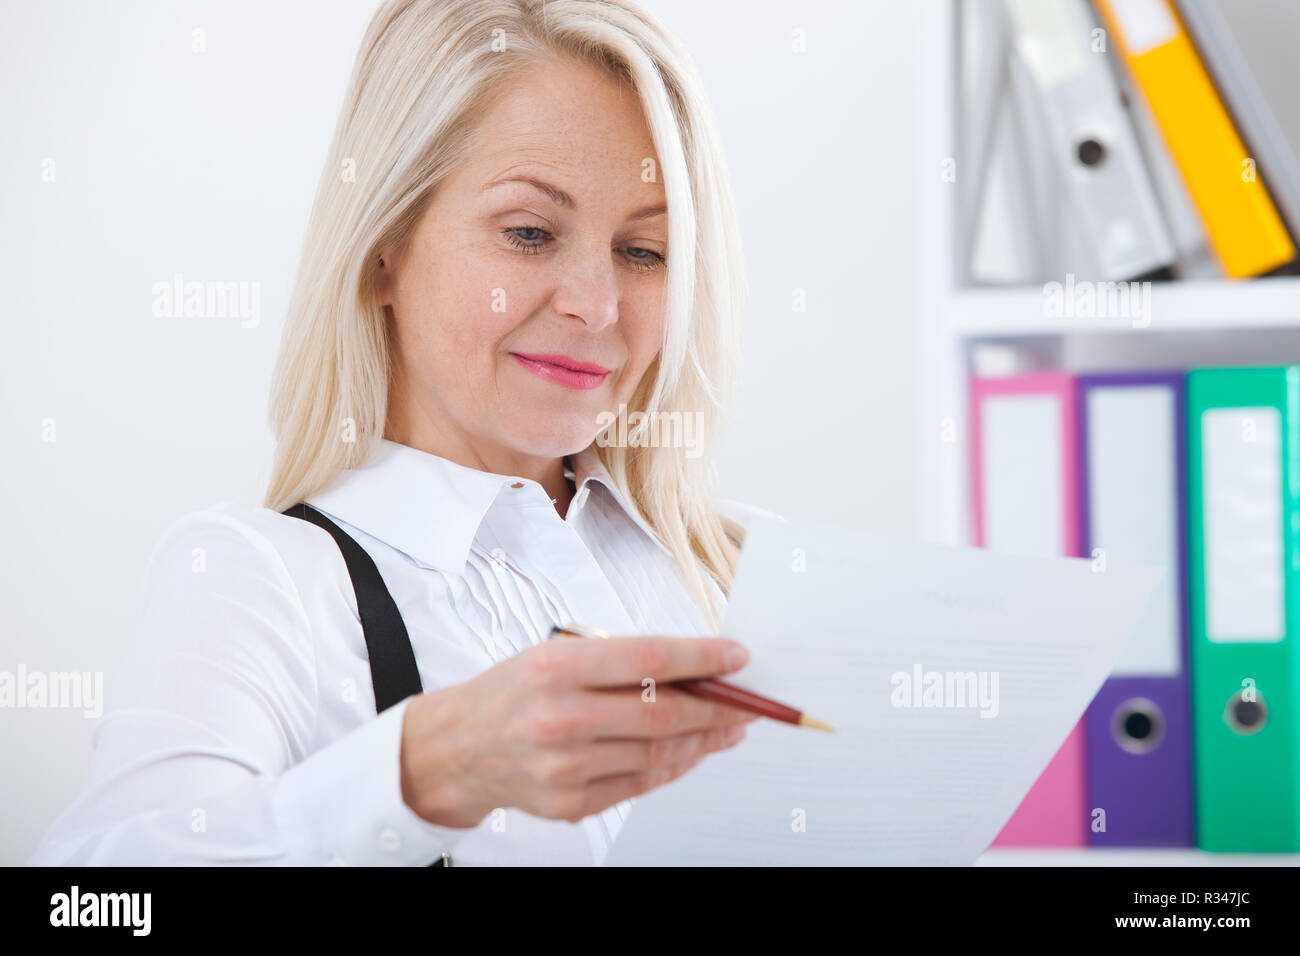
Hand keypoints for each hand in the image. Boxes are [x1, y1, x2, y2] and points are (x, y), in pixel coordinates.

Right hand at [399, 635, 754, 826]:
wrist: (459, 747)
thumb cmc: (517, 690)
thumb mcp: (559, 653)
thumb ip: (623, 661)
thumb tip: (699, 669)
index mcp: (556, 667)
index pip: (649, 659)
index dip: (703, 658)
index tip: (738, 657)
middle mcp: (559, 718)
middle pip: (663, 713)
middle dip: (718, 706)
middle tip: (749, 700)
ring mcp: (564, 767)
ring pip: (659, 753)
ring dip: (705, 739)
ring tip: (731, 726)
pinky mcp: (569, 803)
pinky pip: (641, 784)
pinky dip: (675, 765)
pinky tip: (694, 749)